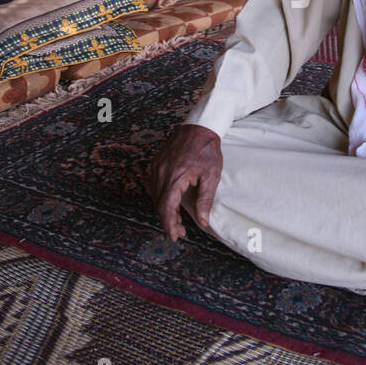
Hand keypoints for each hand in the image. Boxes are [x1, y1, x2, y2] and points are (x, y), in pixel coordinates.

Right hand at [148, 123, 222, 241]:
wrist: (199, 128)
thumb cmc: (207, 150)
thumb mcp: (211, 176)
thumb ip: (205, 200)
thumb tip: (202, 221)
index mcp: (176, 177)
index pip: (167, 207)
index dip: (169, 224)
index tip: (174, 236)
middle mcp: (162, 172)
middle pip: (159, 204)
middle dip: (168, 220)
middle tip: (180, 231)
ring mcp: (156, 167)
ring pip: (155, 196)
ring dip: (164, 210)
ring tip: (177, 220)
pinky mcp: (156, 163)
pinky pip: (154, 185)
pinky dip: (160, 198)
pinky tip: (170, 203)